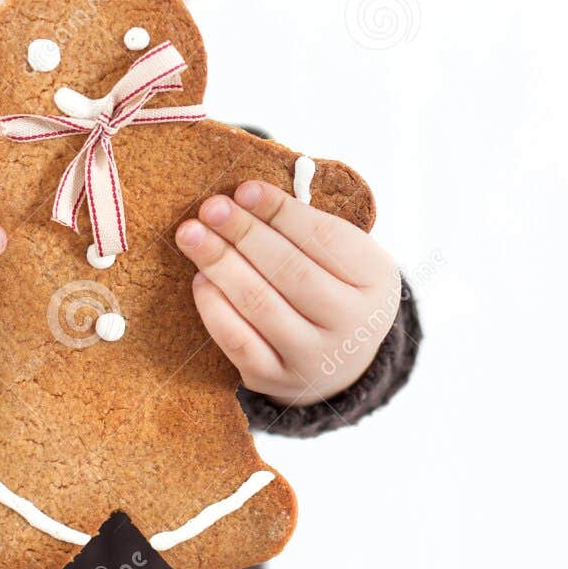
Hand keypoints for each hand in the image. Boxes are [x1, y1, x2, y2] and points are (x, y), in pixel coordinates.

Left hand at [175, 179, 400, 406]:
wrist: (338, 363)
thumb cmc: (333, 287)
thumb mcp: (345, 256)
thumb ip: (306, 226)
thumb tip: (244, 195)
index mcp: (375, 281)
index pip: (325, 238)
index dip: (281, 211)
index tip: (244, 189)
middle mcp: (352, 324)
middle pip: (290, 270)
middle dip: (244, 233)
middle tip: (212, 207)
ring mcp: (313, 358)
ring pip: (260, 304)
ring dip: (220, 263)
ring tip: (192, 234)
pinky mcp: (276, 379)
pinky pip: (237, 340)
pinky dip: (214, 306)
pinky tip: (201, 278)